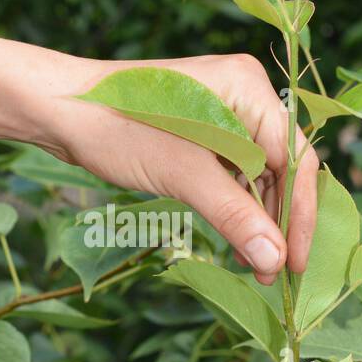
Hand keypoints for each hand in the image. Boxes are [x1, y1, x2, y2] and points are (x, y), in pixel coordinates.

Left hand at [43, 53, 318, 282]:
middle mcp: (244, 93)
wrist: (62, 111)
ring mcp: (224, 110)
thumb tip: (274, 261)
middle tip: (276, 273)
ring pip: (259, 174)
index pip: (295, 158)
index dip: (299, 214)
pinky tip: (237, 242)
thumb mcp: (183, 175)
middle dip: (279, 221)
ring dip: (258, 220)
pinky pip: (234, 171)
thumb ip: (234, 216)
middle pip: (282, 166)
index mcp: (249, 88)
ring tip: (256, 267)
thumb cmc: (119, 128)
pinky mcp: (203, 129)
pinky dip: (236, 206)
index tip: (296, 262)